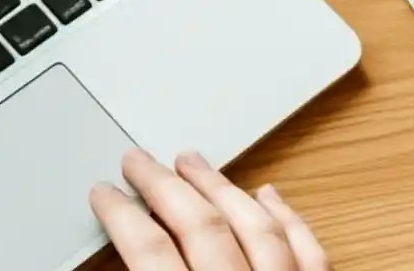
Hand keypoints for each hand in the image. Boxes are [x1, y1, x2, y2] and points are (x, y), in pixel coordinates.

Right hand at [90, 149, 330, 270]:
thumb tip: (122, 245)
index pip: (150, 252)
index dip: (121, 216)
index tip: (103, 193)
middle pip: (201, 227)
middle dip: (164, 186)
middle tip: (138, 159)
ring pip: (257, 228)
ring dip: (222, 188)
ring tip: (193, 161)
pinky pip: (310, 253)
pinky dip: (289, 219)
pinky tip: (269, 195)